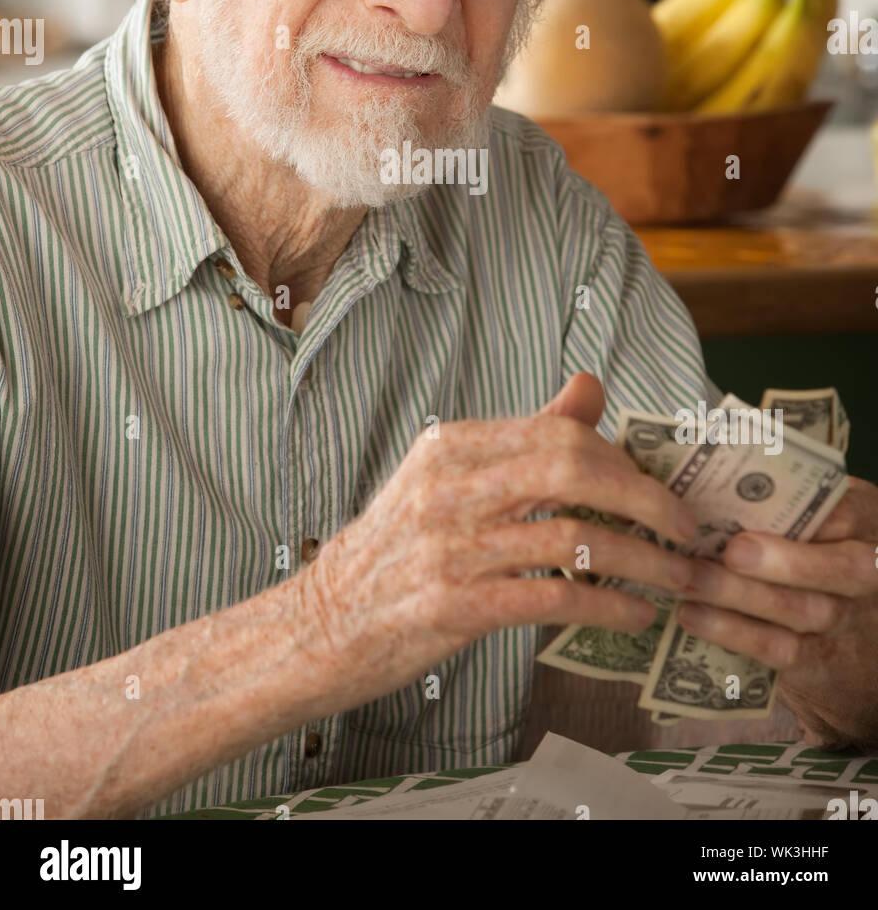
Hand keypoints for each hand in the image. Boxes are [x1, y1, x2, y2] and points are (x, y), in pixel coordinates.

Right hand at [302, 373, 696, 716]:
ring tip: (677, 579)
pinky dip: (607, 607)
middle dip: (645, 499)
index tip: (658, 488)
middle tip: (687, 528)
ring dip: (642, 562)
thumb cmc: (395, 552)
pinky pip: (553, 597)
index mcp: (450, 447)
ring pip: (572, 538)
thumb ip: (524, 437)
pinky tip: (634, 617)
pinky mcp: (454, 605)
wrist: (322, 624)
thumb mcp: (447, 479)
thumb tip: (589, 385)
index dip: (622, 460)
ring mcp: (450, 547)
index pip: (558, 434)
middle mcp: (448, 488)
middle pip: (572, 471)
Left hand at [677, 475, 877, 747]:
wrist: (853, 631)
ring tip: (690, 578)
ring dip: (741, 596)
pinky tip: (691, 614)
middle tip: (732, 550)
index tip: (765, 501)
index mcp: (864, 525)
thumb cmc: (815, 546)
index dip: (815, 514)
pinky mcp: (817, 661)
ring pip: (802, 612)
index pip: (849, 515)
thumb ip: (789, 495)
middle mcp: (866, 574)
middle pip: (840, 570)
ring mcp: (845, 622)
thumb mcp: (820, 515)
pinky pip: (779, 650)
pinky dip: (732, 633)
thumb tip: (717, 458)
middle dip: (786, 561)